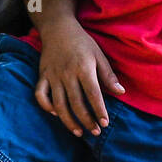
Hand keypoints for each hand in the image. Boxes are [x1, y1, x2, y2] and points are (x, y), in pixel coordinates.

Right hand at [34, 19, 124, 135]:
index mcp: (84, 68)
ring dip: (68, 120)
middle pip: (76, 103)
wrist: (58, 29)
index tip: (105, 124)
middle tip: (95, 132)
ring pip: (58, 104)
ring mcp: (52, 76)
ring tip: (78, 132)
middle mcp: (67, 74)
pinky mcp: (42, 76)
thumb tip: (121, 92)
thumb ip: (108, 75)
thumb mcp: (99, 55)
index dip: (99, 111)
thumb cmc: (82, 42)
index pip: (93, 94)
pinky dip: (46, 106)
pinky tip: (56, 114)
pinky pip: (40, 95)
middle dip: (86, 121)